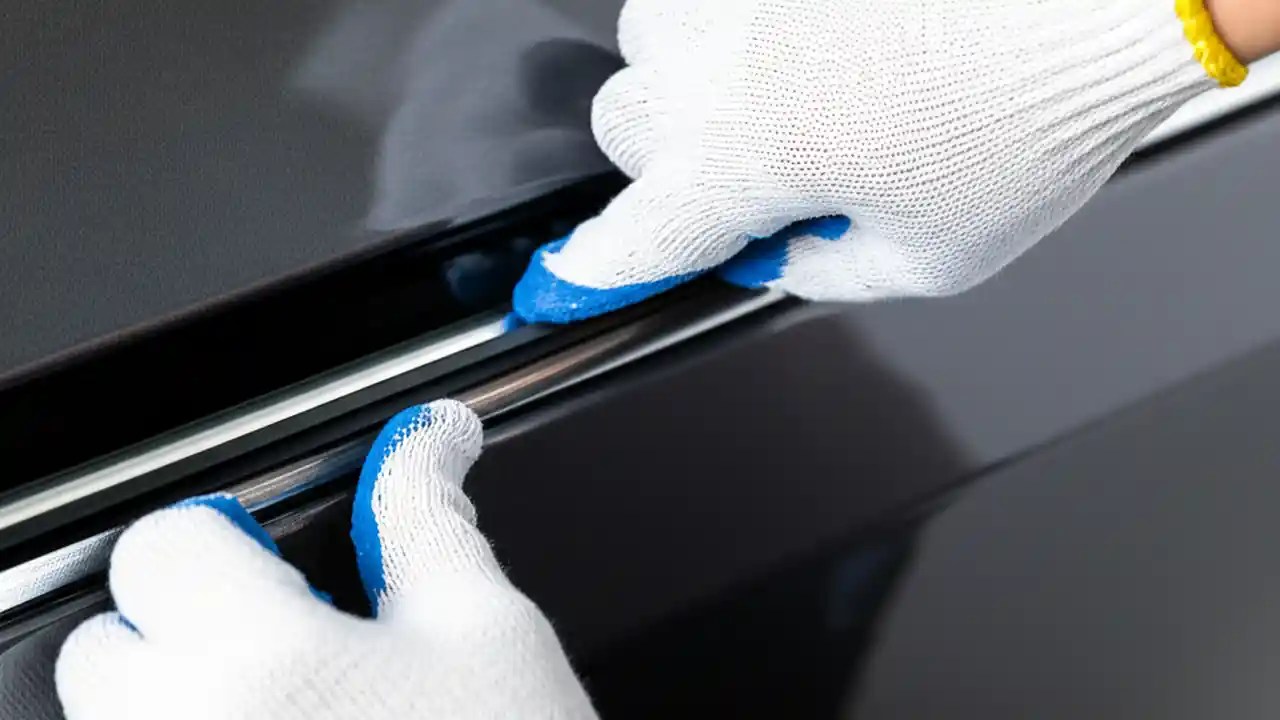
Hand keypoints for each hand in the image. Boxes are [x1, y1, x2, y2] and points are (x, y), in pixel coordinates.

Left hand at [56, 400, 596, 719]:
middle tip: (286, 663)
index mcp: (265, 666)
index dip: (223, 542)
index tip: (268, 568)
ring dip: (178, 711)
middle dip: (184, 636)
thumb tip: (428, 438)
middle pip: (106, 646)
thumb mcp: (489, 636)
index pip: (162, 544)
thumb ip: (427, 520)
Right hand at [513, 0, 1215, 322]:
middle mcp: (722, 68)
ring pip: (654, 36)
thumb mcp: (933, 257)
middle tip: (753, 182)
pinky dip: (741, 23)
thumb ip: (831, 272)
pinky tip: (808, 42)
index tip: (563, 286)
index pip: (634, 234)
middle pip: (619, 123)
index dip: (591, 273)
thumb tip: (789, 257)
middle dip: (665, 163)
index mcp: (745, 162)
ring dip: (691, 77)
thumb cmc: (1028, 121)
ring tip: (781, 96)